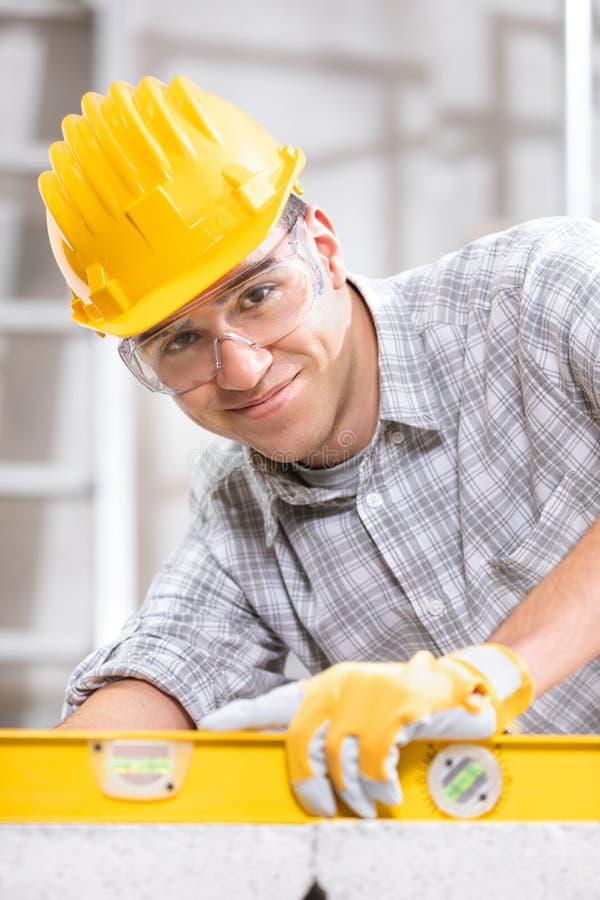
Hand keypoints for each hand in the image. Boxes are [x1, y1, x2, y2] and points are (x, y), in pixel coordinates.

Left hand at [200, 643, 532, 817]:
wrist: (463, 681)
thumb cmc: (407, 702)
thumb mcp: (364, 705)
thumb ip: (332, 724)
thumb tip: (303, 757)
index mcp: (329, 682)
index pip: (277, 700)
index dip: (242, 714)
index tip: (208, 726)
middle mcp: (341, 684)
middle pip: (299, 741)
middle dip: (307, 783)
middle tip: (321, 807)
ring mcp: (367, 694)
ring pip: (337, 759)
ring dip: (351, 791)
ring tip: (367, 804)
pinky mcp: (396, 708)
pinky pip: (372, 762)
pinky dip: (378, 784)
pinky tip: (387, 790)